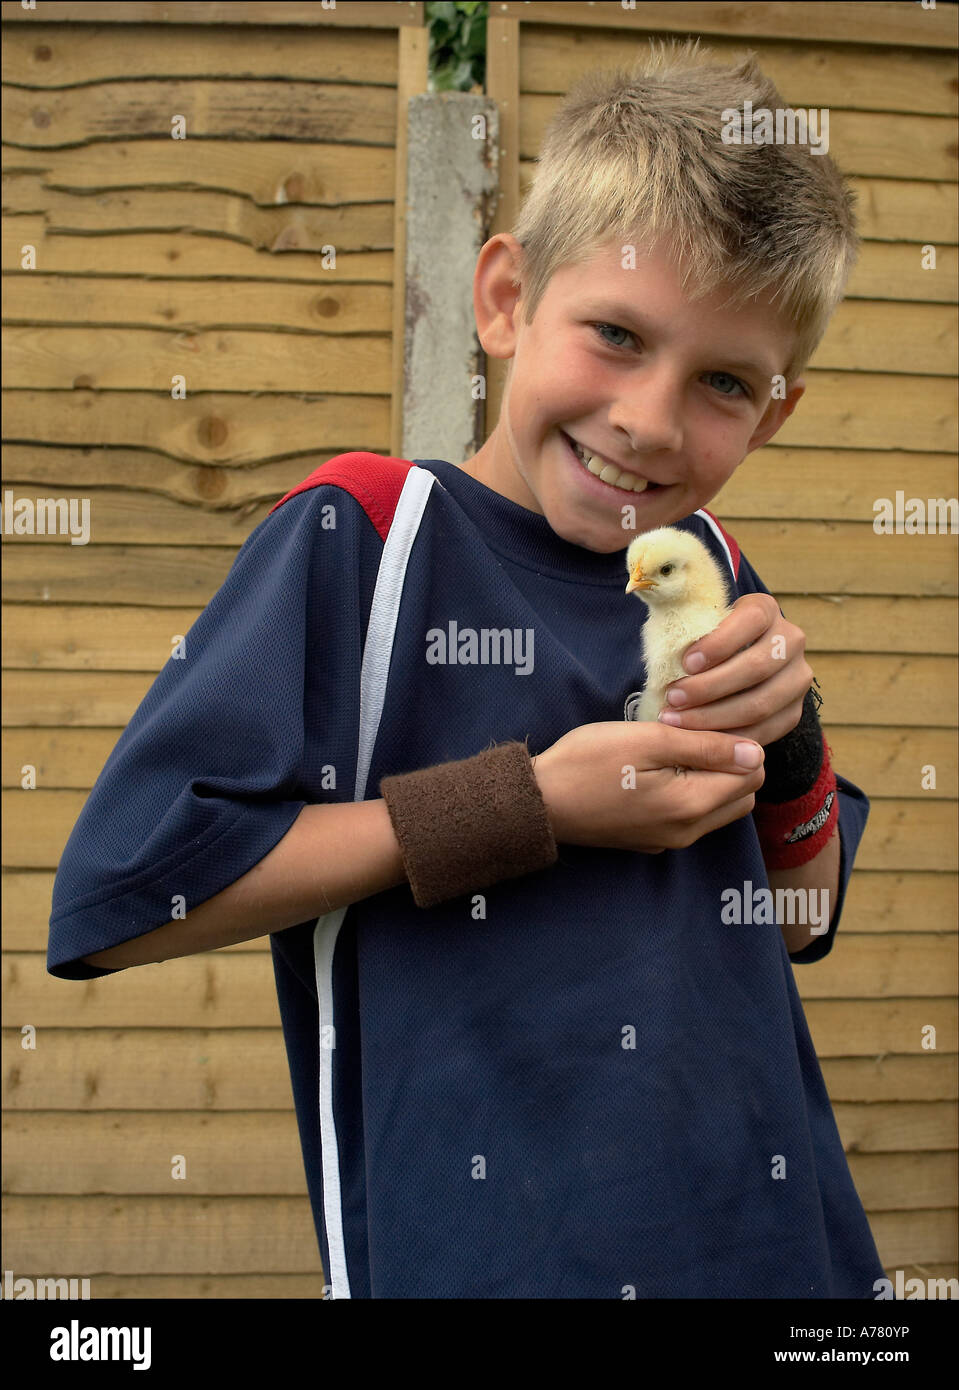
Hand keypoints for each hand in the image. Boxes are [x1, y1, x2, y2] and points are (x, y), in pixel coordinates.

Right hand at [531, 721, 764, 852]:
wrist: (538, 802)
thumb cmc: (587, 763)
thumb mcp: (648, 740)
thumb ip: (706, 747)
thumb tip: (756, 752)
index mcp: (691, 806)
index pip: (752, 775)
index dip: (740, 742)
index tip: (708, 723)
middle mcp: (687, 832)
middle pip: (742, 796)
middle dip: (733, 764)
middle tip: (697, 733)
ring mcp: (668, 841)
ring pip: (719, 809)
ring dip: (713, 780)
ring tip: (679, 750)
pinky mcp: (650, 841)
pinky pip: (691, 818)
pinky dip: (691, 794)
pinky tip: (661, 772)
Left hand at [657, 593, 811, 745]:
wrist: (734, 664)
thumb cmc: (703, 642)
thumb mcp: (696, 622)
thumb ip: (682, 619)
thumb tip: (644, 600)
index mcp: (765, 610)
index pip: (750, 621)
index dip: (719, 643)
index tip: (685, 663)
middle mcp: (790, 641)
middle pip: (756, 667)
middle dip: (709, 687)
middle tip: (673, 698)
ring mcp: (797, 678)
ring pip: (760, 703)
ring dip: (714, 716)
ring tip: (677, 720)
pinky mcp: (794, 711)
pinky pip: (764, 730)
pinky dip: (728, 737)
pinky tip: (698, 739)